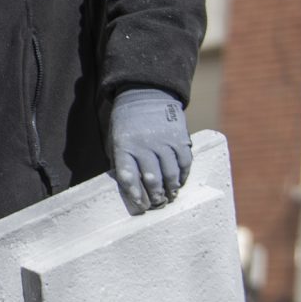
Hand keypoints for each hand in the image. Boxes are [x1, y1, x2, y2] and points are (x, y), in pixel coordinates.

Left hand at [108, 87, 190, 211]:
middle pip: (152, 179)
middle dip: (155, 196)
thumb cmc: (127, 124)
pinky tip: (179, 182)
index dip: (134, 194)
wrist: (146, 95)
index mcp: (124, 146)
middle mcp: (144, 146)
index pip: (128, 176)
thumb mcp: (116, 140)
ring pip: (170, 174)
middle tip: (157, 204)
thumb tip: (131, 188)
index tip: (140, 205)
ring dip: (171, 189)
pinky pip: (184, 163)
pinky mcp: (180, 139)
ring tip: (169, 196)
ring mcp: (164, 142)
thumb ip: (122, 161)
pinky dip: (183, 176)